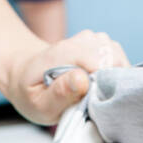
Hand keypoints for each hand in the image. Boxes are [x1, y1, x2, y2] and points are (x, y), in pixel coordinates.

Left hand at [1, 29, 127, 125]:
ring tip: (94, 93)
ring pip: (118, 56)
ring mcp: (92, 39)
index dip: (104, 83)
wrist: (24, 74)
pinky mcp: (100, 43)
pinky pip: (118, 58)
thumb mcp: (39, 103)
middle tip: (94, 100)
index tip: (97, 101)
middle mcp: (79, 41)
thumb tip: (82, 80)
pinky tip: (98, 85)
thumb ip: (59, 94)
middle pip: (113, 58)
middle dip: (110, 82)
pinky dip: (114, 74)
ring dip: (113, 78)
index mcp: (62, 53)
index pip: (97, 62)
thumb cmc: (32, 93)